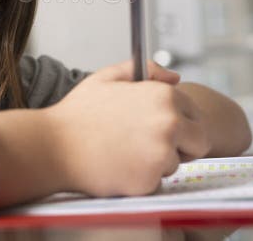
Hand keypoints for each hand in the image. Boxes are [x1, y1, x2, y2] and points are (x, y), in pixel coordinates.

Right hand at [44, 63, 209, 197]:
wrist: (53, 147)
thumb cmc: (78, 113)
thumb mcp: (108, 77)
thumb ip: (146, 70)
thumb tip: (176, 77)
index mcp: (164, 96)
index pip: (195, 114)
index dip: (179, 121)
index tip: (158, 126)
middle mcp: (169, 124)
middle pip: (200, 142)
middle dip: (181, 145)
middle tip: (149, 144)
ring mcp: (161, 153)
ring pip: (176, 164)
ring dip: (157, 162)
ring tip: (124, 152)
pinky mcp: (150, 180)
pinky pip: (157, 182)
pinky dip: (141, 179)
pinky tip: (118, 166)